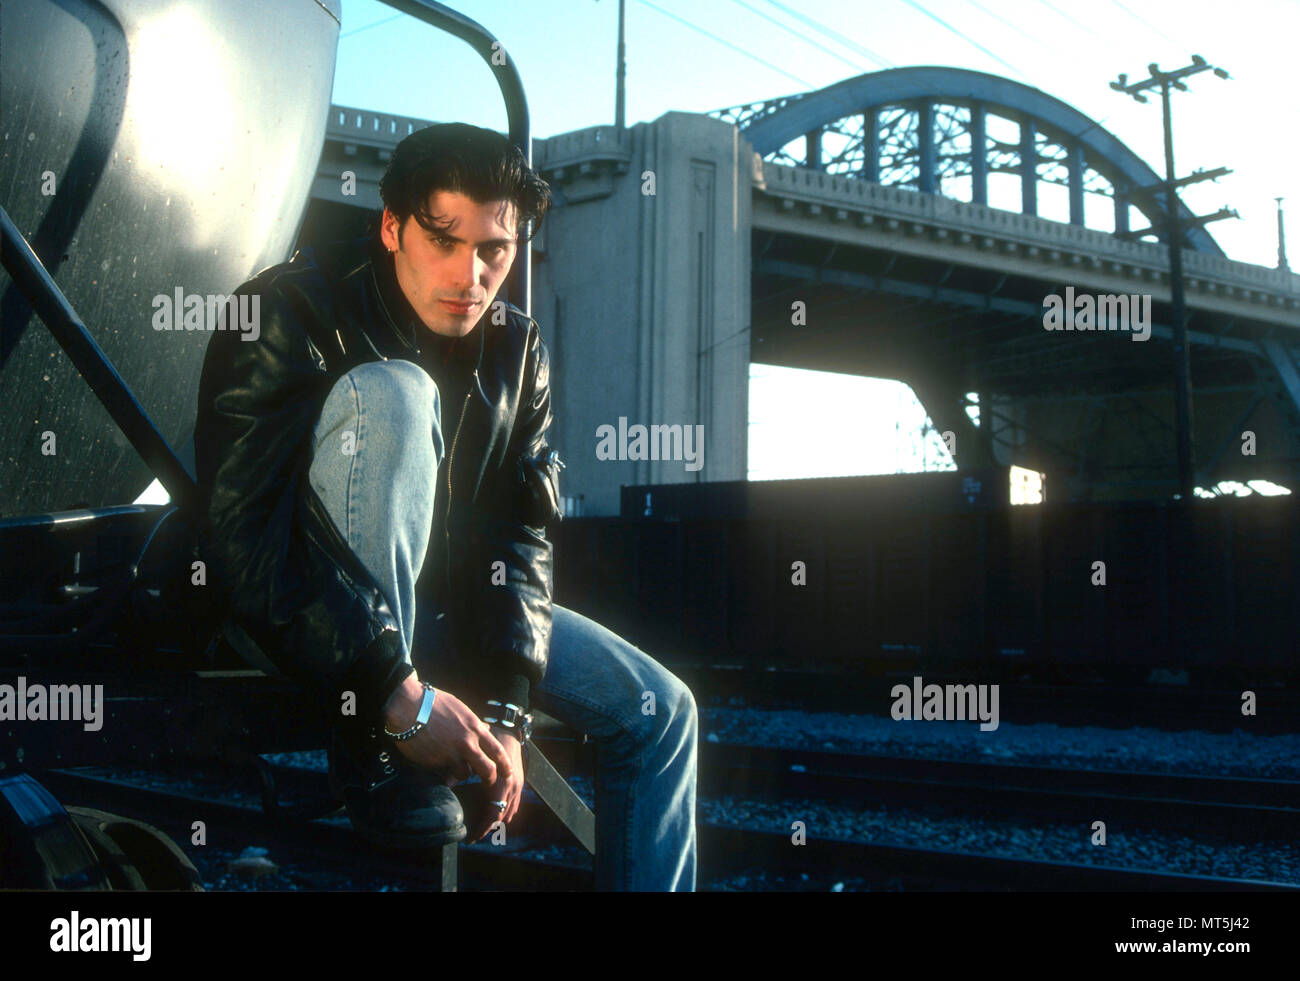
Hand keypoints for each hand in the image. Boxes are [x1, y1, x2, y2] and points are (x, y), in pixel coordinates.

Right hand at [381, 675, 511, 787]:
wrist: (409, 706)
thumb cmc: (434, 703)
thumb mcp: (461, 709)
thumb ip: (473, 723)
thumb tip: (485, 729)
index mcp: (475, 728)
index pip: (497, 751)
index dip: (505, 765)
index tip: (508, 773)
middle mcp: (467, 743)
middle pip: (487, 770)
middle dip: (490, 778)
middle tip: (489, 781)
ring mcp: (451, 754)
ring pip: (464, 774)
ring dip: (461, 773)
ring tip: (453, 767)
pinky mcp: (435, 763)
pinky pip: (444, 773)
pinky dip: (444, 773)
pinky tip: (438, 765)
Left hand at [468, 725, 524, 842]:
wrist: (508, 727)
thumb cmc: (490, 738)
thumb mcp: (474, 754)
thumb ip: (460, 770)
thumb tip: (446, 784)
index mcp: (502, 783)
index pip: (493, 815)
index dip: (482, 828)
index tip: (470, 838)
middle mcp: (512, 787)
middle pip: (501, 817)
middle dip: (487, 828)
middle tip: (473, 837)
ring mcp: (517, 785)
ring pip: (509, 812)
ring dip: (496, 821)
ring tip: (481, 829)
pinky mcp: (518, 781)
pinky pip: (514, 803)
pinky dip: (505, 812)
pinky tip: (495, 815)